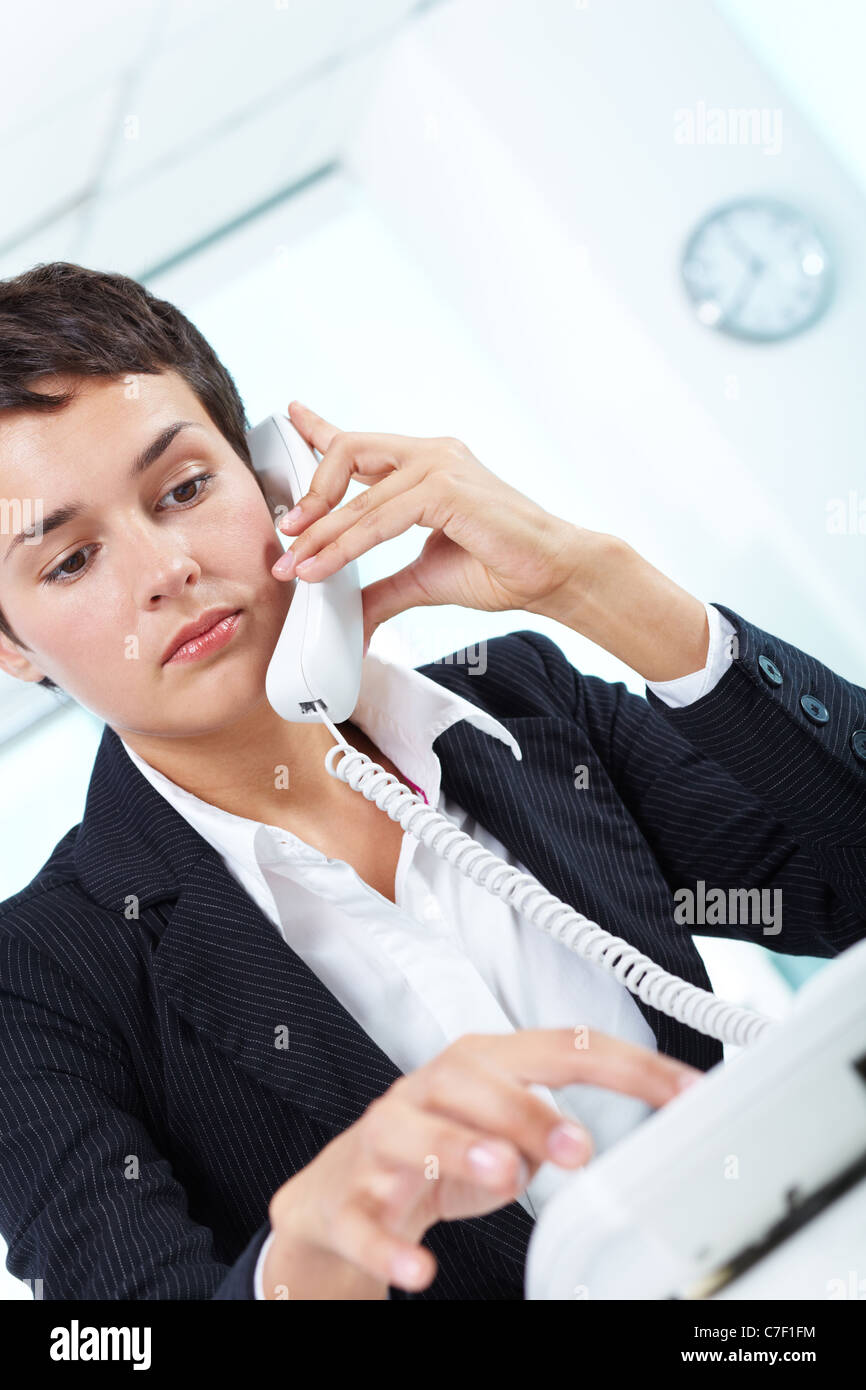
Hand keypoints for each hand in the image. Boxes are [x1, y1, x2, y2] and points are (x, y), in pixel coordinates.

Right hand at [264, 1026, 701, 1296]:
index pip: (560, 1048)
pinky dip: (391, 1245)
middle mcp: (431, 1089)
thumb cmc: (441, 1151)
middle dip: (528, 1110)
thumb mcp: (507, 1133)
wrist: (345, 1188)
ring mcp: (386, 1139)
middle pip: (474, 1080)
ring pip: (413, 1131)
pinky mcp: (351, 1197)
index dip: (626, 1067)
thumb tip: (601, 1144)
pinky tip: (420, 1271)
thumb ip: (551, 1131)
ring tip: (505, 1175)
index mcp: (483, 1064)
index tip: (683, 1092)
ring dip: (461, 1149)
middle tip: (578, 1148)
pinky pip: (366, 1219)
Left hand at [270, 401, 585, 651]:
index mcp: (427, 468)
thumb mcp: (422, 579)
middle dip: (312, 494)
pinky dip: (347, 544)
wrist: (553, 576)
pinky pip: (381, 516)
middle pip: (349, 450)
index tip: (292, 417)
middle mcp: (432, 455)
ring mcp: (441, 466)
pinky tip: (325, 567)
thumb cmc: (501, 568)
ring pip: (359, 493)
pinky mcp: (448, 489)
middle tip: (290, 534)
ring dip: (322, 534)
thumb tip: (353, 619)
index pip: (362, 444)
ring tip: (297, 566)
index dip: (321, 429)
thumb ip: (383, 589)